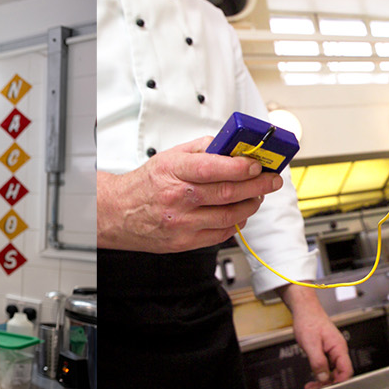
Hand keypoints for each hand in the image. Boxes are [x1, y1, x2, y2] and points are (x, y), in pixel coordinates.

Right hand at [96, 136, 284, 252]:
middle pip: (228, 192)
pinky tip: (239, 213)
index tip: (257, 164)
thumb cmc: (144, 185)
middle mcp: (177, 198)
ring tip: (257, 196)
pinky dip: (236, 222)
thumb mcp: (168, 157)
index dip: (241, 166)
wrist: (117, 213)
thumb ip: (201, 150)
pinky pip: (221, 234)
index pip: (213, 167)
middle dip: (257, 185)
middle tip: (271, 180)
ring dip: (251, 204)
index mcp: (173, 172)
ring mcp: (182, 222)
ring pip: (230, 215)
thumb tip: (232, 147)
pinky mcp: (185, 242)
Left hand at [284, 285, 352, 388]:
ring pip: (332, 370)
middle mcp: (338, 350)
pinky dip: (320, 372)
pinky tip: (313, 376)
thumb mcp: (311, 344)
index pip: (346, 370)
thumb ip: (318, 362)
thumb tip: (323, 377)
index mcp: (339, 348)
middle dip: (328, 383)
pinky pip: (326, 365)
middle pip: (339, 373)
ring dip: (323, 379)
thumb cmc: (309, 321)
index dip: (339, 382)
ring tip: (311, 385)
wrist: (304, 310)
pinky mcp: (326, 350)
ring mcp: (332, 350)